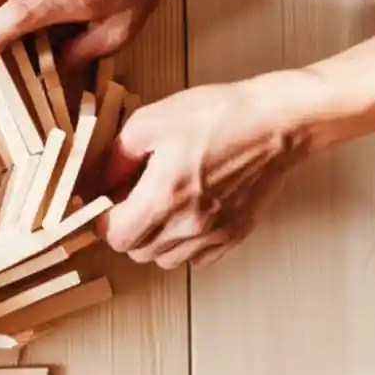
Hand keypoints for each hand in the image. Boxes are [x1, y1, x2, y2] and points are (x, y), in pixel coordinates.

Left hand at [91, 72, 316, 269]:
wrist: (277, 122)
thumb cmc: (218, 115)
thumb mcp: (151, 121)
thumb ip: (116, 157)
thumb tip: (97, 182)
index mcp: (164, 195)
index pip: (116, 237)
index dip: (104, 222)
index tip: (107, 205)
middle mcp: (190, 223)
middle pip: (138, 251)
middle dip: (127, 228)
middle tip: (133, 200)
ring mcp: (215, 233)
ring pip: (166, 259)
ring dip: (155, 240)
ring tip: (161, 206)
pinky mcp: (236, 234)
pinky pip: (198, 258)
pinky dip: (185, 245)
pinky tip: (187, 215)